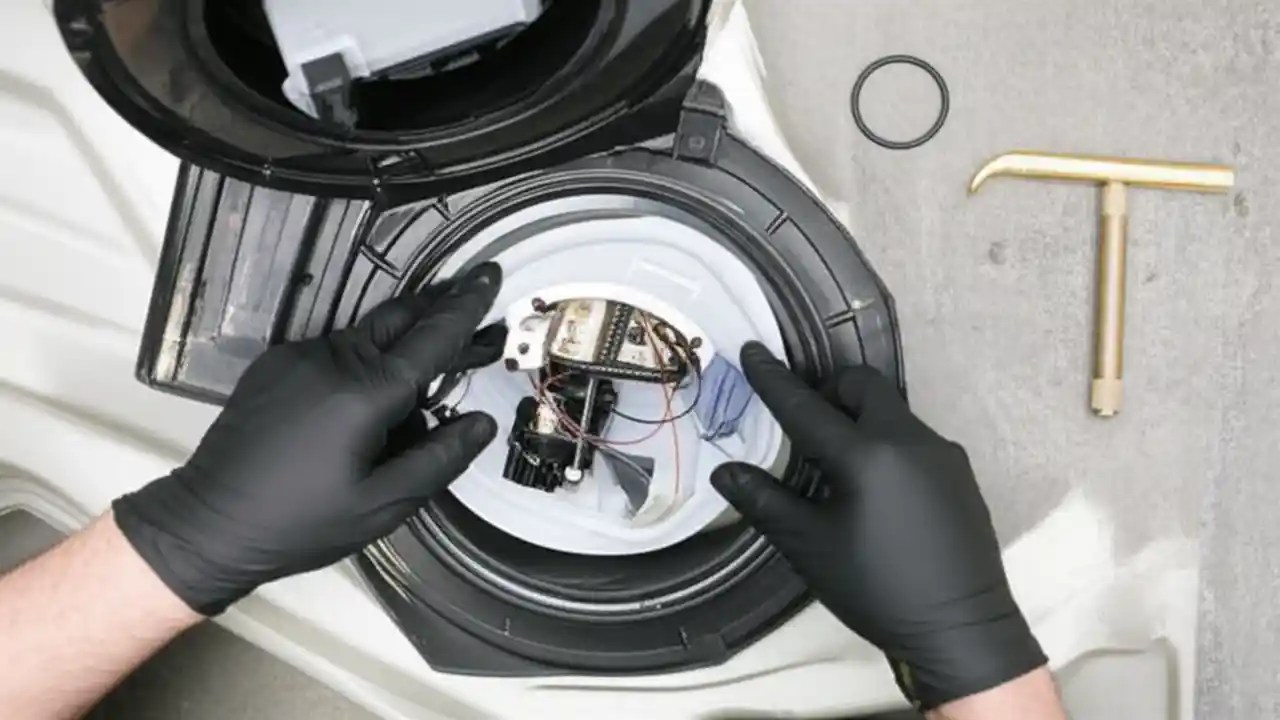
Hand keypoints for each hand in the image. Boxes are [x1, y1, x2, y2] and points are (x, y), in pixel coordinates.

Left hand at [113, 263, 505, 614]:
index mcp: (364, 393)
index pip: (431, 338)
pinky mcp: (275, 364)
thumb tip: (481, 423)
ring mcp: (299, 357)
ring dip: (400, 345)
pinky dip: (363, 361)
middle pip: (399, 318)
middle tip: (473, 305)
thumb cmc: (300, 524)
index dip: (466, 307)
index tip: (490, 276)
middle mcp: (332, 359)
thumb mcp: (382, 506)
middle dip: (439, 309)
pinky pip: (334, 350)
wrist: (208, 524)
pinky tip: (364, 404)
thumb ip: (438, 460)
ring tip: (416, 387)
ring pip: (367, 335)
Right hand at [711, 343, 1045, 710]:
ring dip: (861, 419)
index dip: (775, 379)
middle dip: (830, 389)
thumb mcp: (810, 547)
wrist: (961, 629)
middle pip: (864, 388)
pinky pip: (915, 440)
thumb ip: (766, 502)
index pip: (807, 406)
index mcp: (866, 455)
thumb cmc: (876, 589)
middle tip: (806, 417)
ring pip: (893, 413)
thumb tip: (724, 471)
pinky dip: (887, 444)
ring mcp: (942, 455)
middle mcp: (909, 440)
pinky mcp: (960, 475)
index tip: (752, 350)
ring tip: (838, 463)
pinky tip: (877, 490)